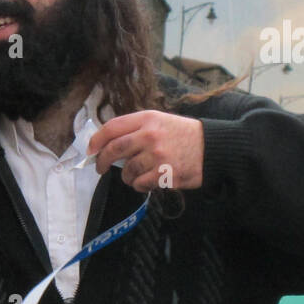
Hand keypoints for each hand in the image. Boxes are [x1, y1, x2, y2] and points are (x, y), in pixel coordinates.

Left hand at [87, 110, 203, 191]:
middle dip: (102, 161)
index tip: (90, 149)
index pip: (112, 127)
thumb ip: (136, 128)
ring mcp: (157, 155)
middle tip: (99, 167)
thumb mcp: (161, 121)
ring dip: (126, 176)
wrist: (213, 148)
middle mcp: (150, 135)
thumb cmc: (184, 135)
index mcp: (147, 119)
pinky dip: (139, 185)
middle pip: (114, 149)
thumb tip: (108, 143)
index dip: (96, 139)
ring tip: (134, 175)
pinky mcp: (164, 173)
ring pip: (127, 170)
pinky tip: (147, 182)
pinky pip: (140, 183)